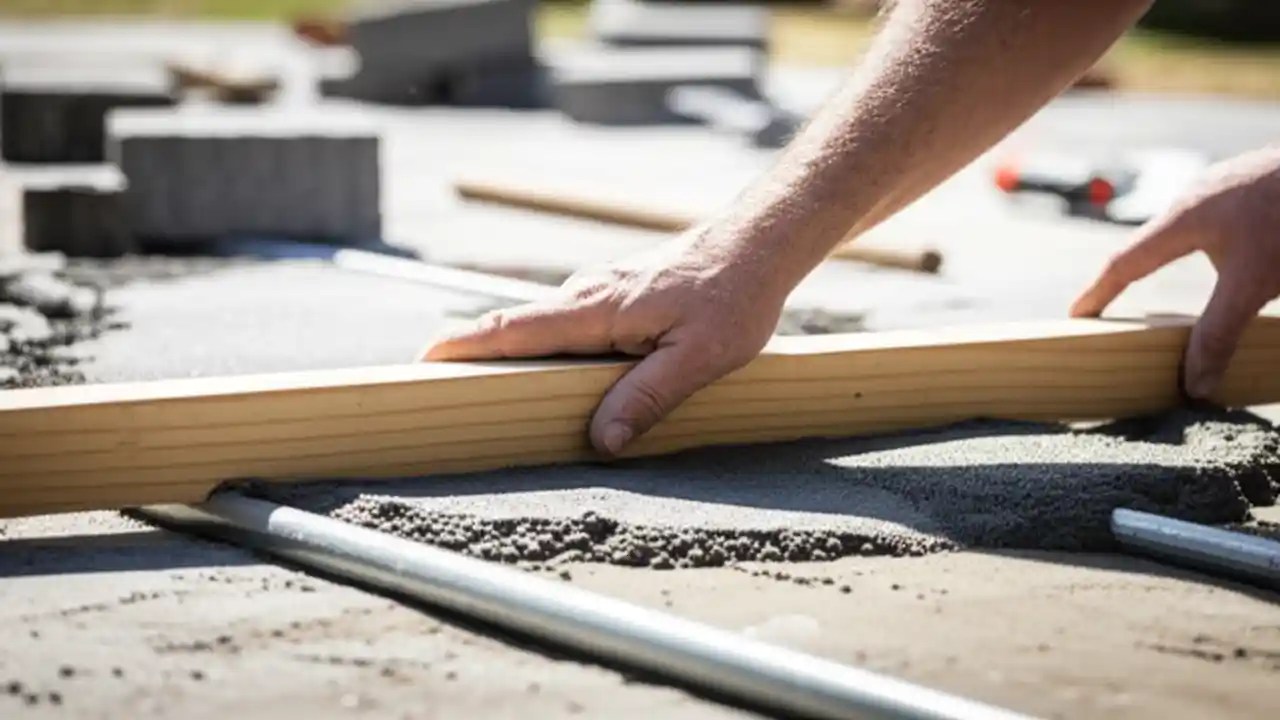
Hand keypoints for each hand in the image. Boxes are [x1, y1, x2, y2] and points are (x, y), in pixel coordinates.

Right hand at [422, 232, 786, 454]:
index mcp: (594, 309)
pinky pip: (566, 324)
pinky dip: (545, 348)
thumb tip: (601, 439)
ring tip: (492, 396)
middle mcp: (585, 294)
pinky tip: (559, 376)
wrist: (758, 242)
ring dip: (511, 356)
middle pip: (513, 329)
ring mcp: (597, 290)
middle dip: (471, 358)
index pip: (509, 330)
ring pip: (540, 327)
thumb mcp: (698, 358)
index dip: (461, 348)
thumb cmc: (733, 297)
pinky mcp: (615, 293)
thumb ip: (647, 397)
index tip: (420, 365)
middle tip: (441, 394)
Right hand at [1071, 146, 1279, 397]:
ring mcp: (1228, 185)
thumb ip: (1220, 332)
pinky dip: (1219, 250)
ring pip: (1192, 231)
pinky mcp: (1257, 184)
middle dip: (1134, 275)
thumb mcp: (1255, 283)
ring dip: (1182, 259)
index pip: (1123, 263)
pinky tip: (1246, 259)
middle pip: (1152, 244)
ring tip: (1194, 288)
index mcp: (1181, 219)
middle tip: (1117, 306)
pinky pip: (1222, 222)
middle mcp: (1196, 198)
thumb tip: (1194, 385)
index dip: (1096, 293)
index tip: (1076, 316)